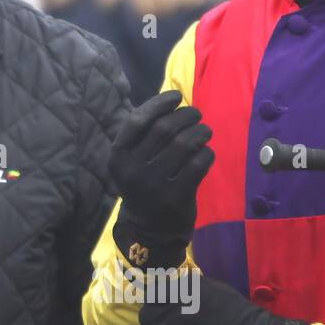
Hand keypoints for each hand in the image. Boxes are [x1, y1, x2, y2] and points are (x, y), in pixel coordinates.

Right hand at [108, 90, 213, 266]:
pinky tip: (206, 152)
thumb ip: (144, 134)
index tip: (177, 96)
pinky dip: (206, 153)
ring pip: (184, 144)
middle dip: (185, 116)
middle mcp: (132, 169)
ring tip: (205, 131)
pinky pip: (198, 164)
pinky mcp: (175, 197)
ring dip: (200, 132)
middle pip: (164, 129)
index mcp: (118, 156)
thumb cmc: (143, 184)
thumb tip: (172, 102)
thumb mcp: (132, 161)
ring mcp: (153, 184)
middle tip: (196, 115)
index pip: (137, 120)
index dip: (158, 103)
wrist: (148, 228)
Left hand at [137, 276, 307, 324]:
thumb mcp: (213, 289)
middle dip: (154, 321)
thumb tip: (170, 288)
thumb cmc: (239, 315)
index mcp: (182, 291)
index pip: (152, 294)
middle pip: (146, 316)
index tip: (161, 309)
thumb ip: (188, 287)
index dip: (155, 303)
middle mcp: (172, 312)